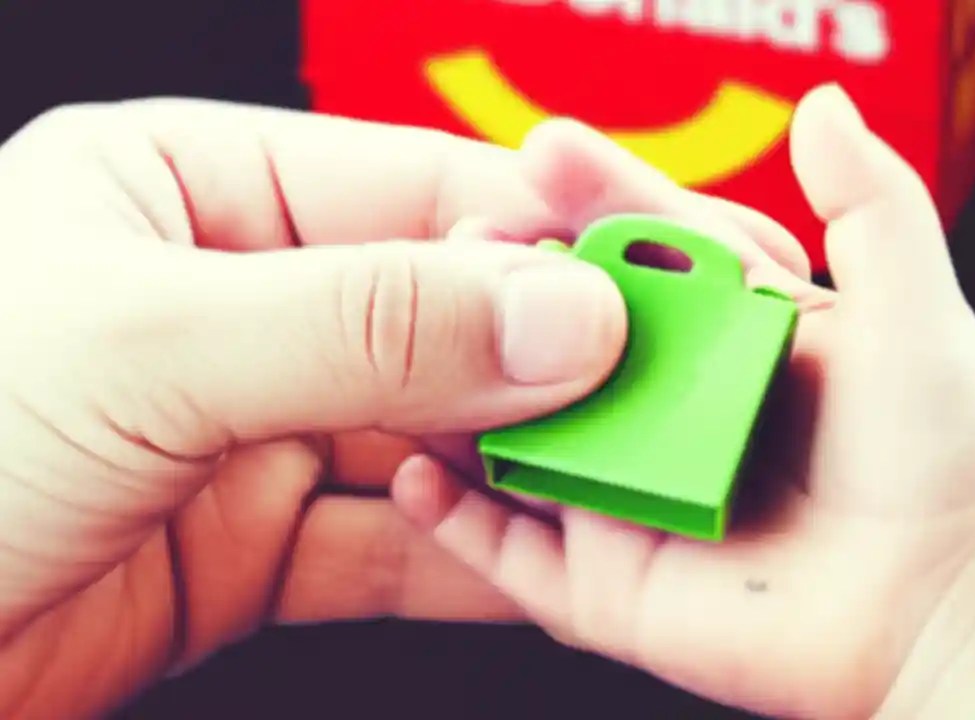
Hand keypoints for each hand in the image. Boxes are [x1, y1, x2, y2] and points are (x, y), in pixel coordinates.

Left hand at [0, 100, 810, 717]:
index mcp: (192, 190)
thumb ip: (367, 324)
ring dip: (528, 467)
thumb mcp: (144, 345)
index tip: (654, 282)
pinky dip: (471, 558)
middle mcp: (234, 303)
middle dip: (555, 363)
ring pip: (432, 441)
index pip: (418, 192)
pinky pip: (392, 546)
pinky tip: (540, 558)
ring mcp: (248, 432)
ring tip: (625, 481)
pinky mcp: (249, 550)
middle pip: (442, 321)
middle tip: (668, 392)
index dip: (547, 239)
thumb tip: (557, 312)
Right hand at [393, 85, 974, 718]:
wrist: (952, 604)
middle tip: (460, 244)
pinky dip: (455, 518)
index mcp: (721, 332)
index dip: (594, 197)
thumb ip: (873, 204)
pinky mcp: (609, 584)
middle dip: (503, 287)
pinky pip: (511, 553)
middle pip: (557, 336)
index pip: (638, 247)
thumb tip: (823, 105)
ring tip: (407, 346)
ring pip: (515, 438)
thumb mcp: (916, 308)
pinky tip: (420, 472)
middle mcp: (662, 407)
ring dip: (453, 393)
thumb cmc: (946, 456)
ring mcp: (626, 494)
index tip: (544, 151)